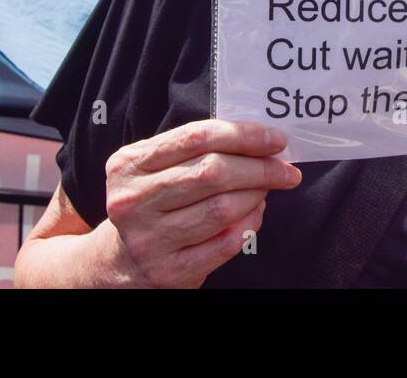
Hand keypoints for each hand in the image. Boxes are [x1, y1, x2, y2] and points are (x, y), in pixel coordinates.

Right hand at [99, 119, 302, 287]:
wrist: (120, 260)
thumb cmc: (153, 202)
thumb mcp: (156, 166)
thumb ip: (197, 149)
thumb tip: (261, 141)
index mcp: (130, 164)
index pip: (197, 137)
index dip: (244, 135)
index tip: (276, 139)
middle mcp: (133, 200)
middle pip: (213, 172)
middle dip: (260, 168)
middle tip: (285, 170)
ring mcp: (149, 239)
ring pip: (222, 208)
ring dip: (256, 196)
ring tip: (266, 191)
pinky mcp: (169, 271)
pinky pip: (226, 243)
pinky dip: (249, 225)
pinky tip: (254, 215)